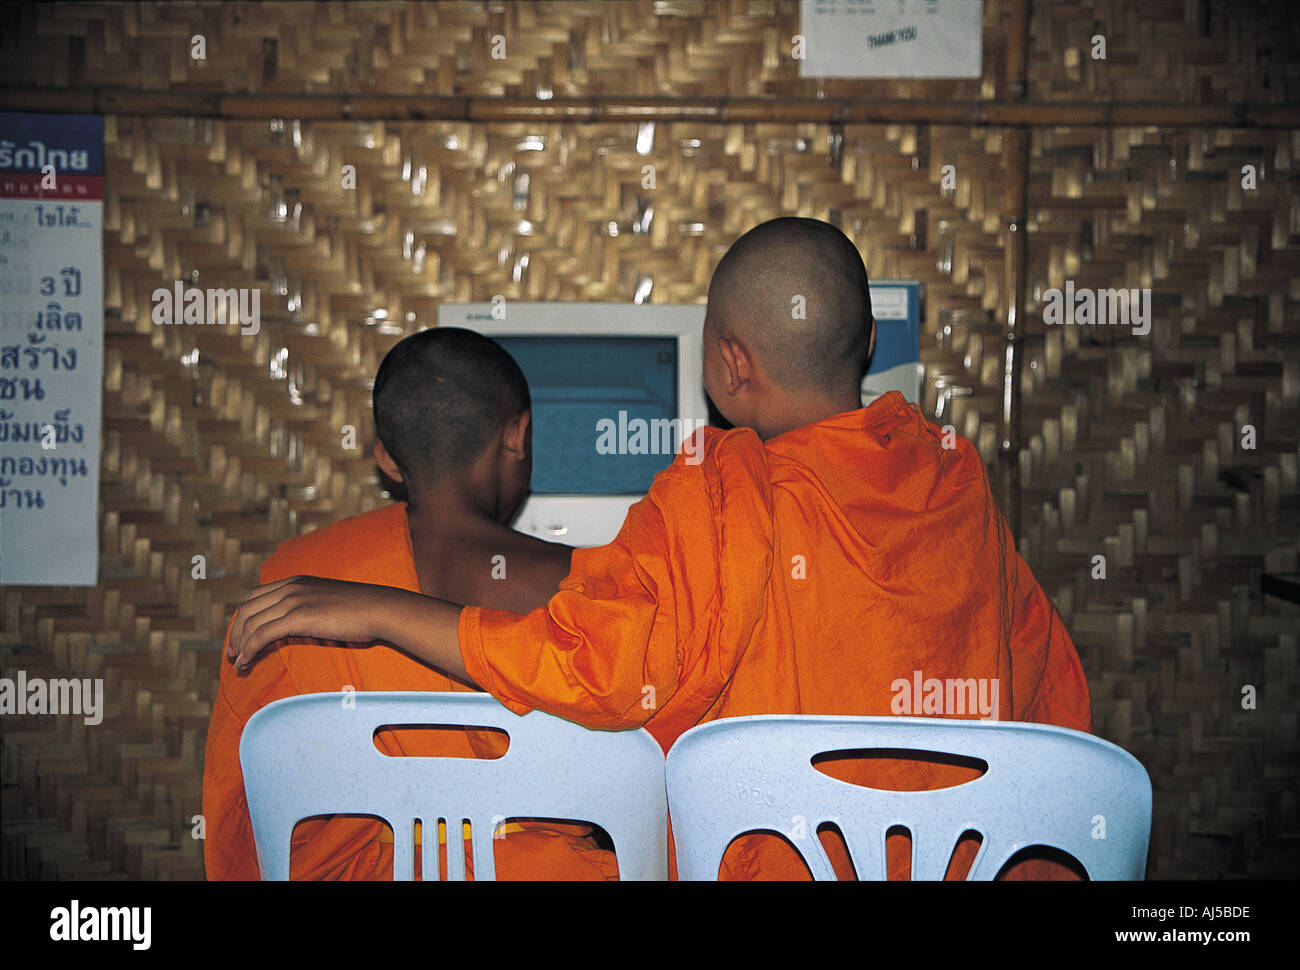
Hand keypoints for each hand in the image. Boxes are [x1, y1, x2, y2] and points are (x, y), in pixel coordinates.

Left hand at [227, 575, 404, 669]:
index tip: (240, 638)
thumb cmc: (363, 610)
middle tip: (232, 654)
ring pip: (251, 623)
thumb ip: (311, 606)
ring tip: (238, 664)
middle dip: (235, 633)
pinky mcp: (299, 616)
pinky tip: (247, 663)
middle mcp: (290, 587)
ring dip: (239, 646)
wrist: (381, 608)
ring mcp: (294, 600)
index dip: (242, 619)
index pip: (255, 597)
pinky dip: (250, 650)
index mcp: (296, 581)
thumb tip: (304, 624)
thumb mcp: (329, 601)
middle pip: (247, 609)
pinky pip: (262, 634)